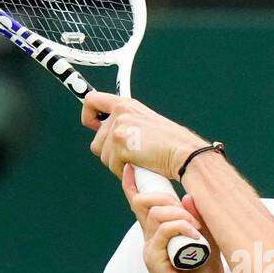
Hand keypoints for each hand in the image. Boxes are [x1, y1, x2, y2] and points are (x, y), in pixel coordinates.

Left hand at [83, 92, 207, 180]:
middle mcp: (120, 113)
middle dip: (111, 154)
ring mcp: (119, 128)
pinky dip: (125, 172)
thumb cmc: (172, 144)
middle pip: (97, 141)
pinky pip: (112, 166)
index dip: (88, 115)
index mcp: (127, 106)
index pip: (92, 100)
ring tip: (140, 160)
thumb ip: (127, 126)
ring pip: (103, 155)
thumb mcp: (146, 125)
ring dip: (119, 164)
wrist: (185, 152)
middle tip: (131, 156)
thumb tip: (110, 138)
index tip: (92, 124)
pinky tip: (140, 166)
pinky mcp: (120, 144)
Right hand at [122, 164, 223, 272]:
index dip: (136, 185)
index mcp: (161, 233)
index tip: (132, 167)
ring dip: (179, 212)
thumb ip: (201, 221)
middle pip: (145, 202)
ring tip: (196, 227)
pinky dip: (180, 227)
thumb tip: (191, 196)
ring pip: (155, 213)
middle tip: (185, 205)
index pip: (143, 204)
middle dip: (162, 193)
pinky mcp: (154, 260)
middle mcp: (152, 238)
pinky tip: (194, 235)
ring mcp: (151, 248)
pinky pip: (161, 233)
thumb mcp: (209, 244)